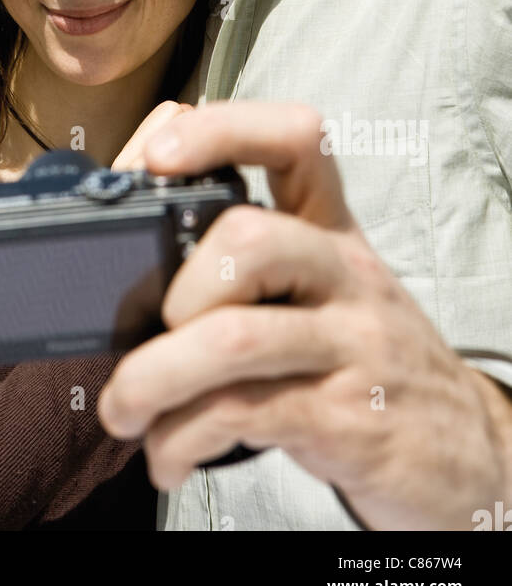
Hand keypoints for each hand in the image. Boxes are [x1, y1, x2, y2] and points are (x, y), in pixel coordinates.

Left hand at [97, 100, 511, 529]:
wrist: (464, 446)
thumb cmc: (366, 357)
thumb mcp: (323, 287)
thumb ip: (247, 252)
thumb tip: (136, 210)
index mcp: (331, 229)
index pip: (295, 140)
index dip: (222, 130)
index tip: (158, 155)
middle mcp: (344, 274)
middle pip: (249, 240)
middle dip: (176, 285)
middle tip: (153, 327)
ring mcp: (350, 345)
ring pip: (233, 337)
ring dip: (153, 377)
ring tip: (122, 406)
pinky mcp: (345, 419)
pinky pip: (243, 414)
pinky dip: (181, 437)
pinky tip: (166, 455)